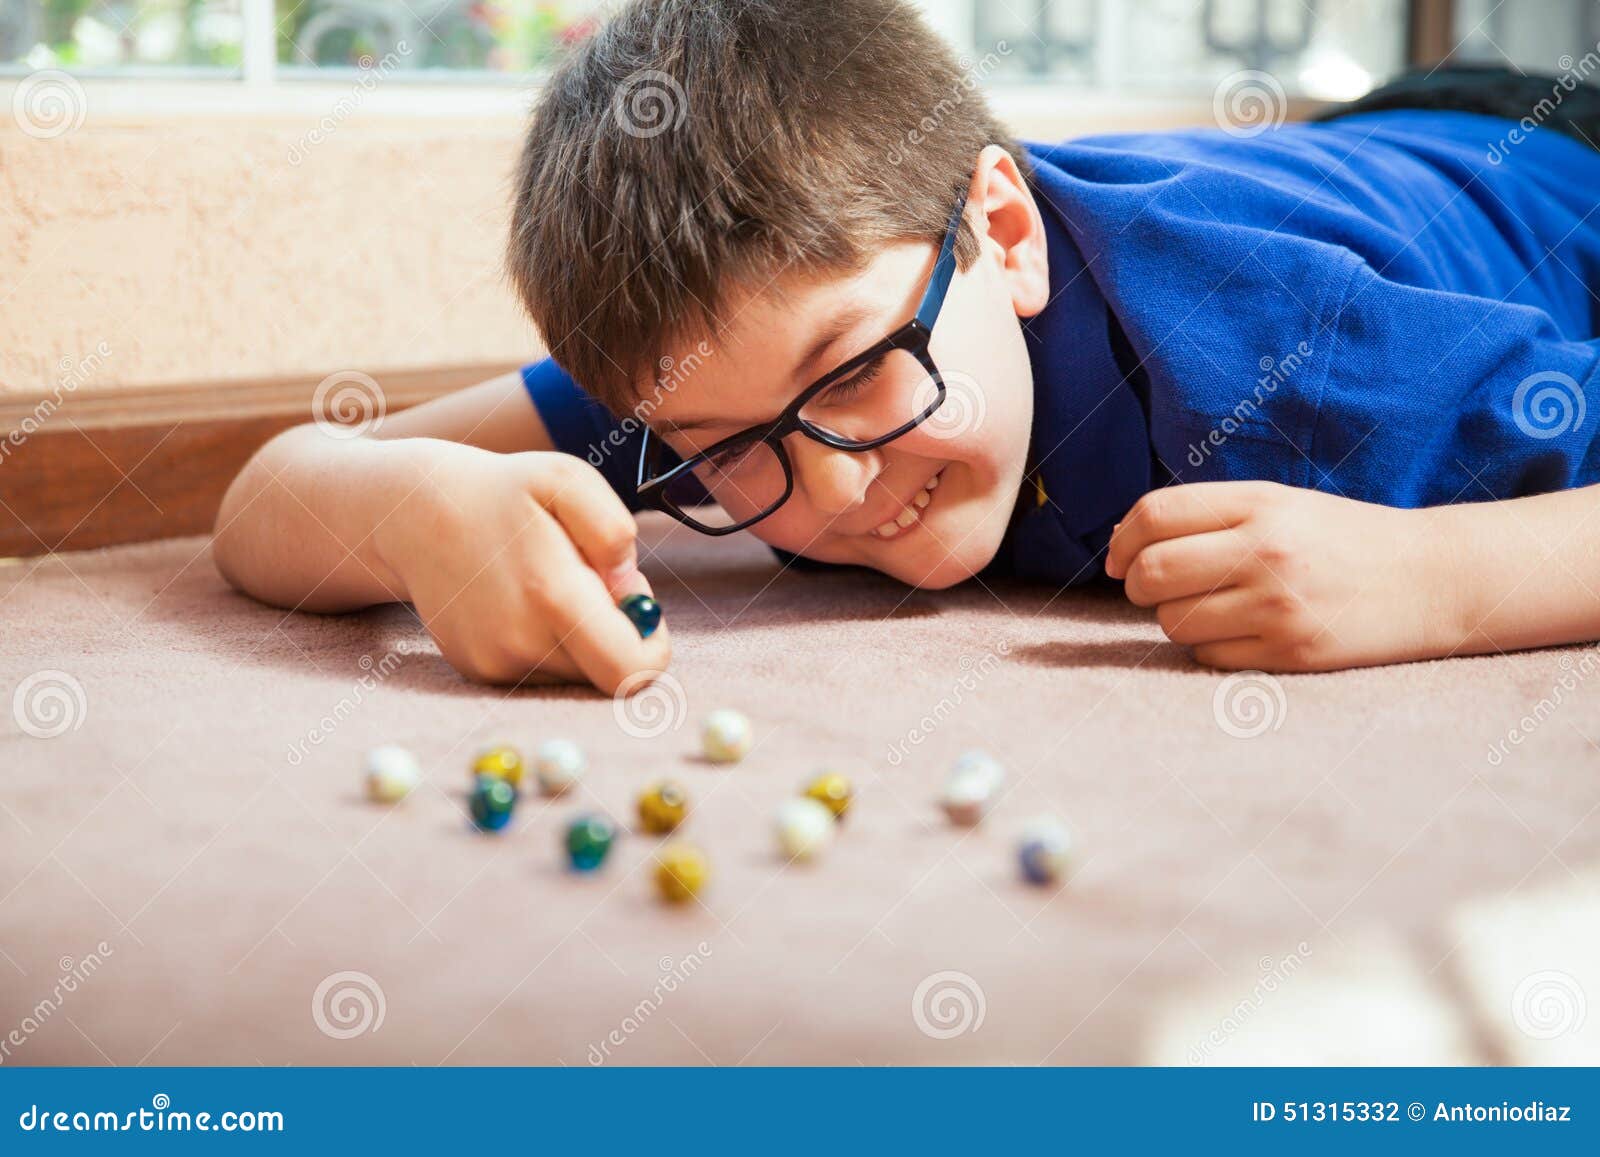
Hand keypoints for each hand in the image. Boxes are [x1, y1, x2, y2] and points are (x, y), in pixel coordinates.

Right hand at [376, 442, 669, 689]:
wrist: (415, 513)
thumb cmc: (505, 492)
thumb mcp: (567, 479)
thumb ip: (612, 529)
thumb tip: (629, 591)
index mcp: (551, 596)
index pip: (629, 671)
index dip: (652, 647)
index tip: (638, 607)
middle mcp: (520, 643)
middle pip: (607, 673)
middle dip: (618, 633)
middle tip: (595, 581)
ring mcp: (494, 664)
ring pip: (576, 672)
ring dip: (582, 635)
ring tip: (550, 581)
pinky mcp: (478, 670)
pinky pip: (541, 670)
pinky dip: (548, 640)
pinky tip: (522, 597)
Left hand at [1105, 481, 1458, 671]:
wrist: (1431, 579)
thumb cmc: (1341, 539)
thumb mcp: (1280, 504)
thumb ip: (1209, 515)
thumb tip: (1124, 545)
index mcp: (1260, 503)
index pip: (1155, 515)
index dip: (1121, 539)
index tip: (1118, 558)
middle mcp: (1266, 551)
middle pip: (1152, 572)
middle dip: (1137, 584)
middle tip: (1152, 588)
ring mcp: (1278, 605)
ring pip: (1174, 621)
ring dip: (1177, 618)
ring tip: (1214, 607)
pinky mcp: (1290, 652)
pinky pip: (1208, 656)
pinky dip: (1210, 647)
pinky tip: (1244, 631)